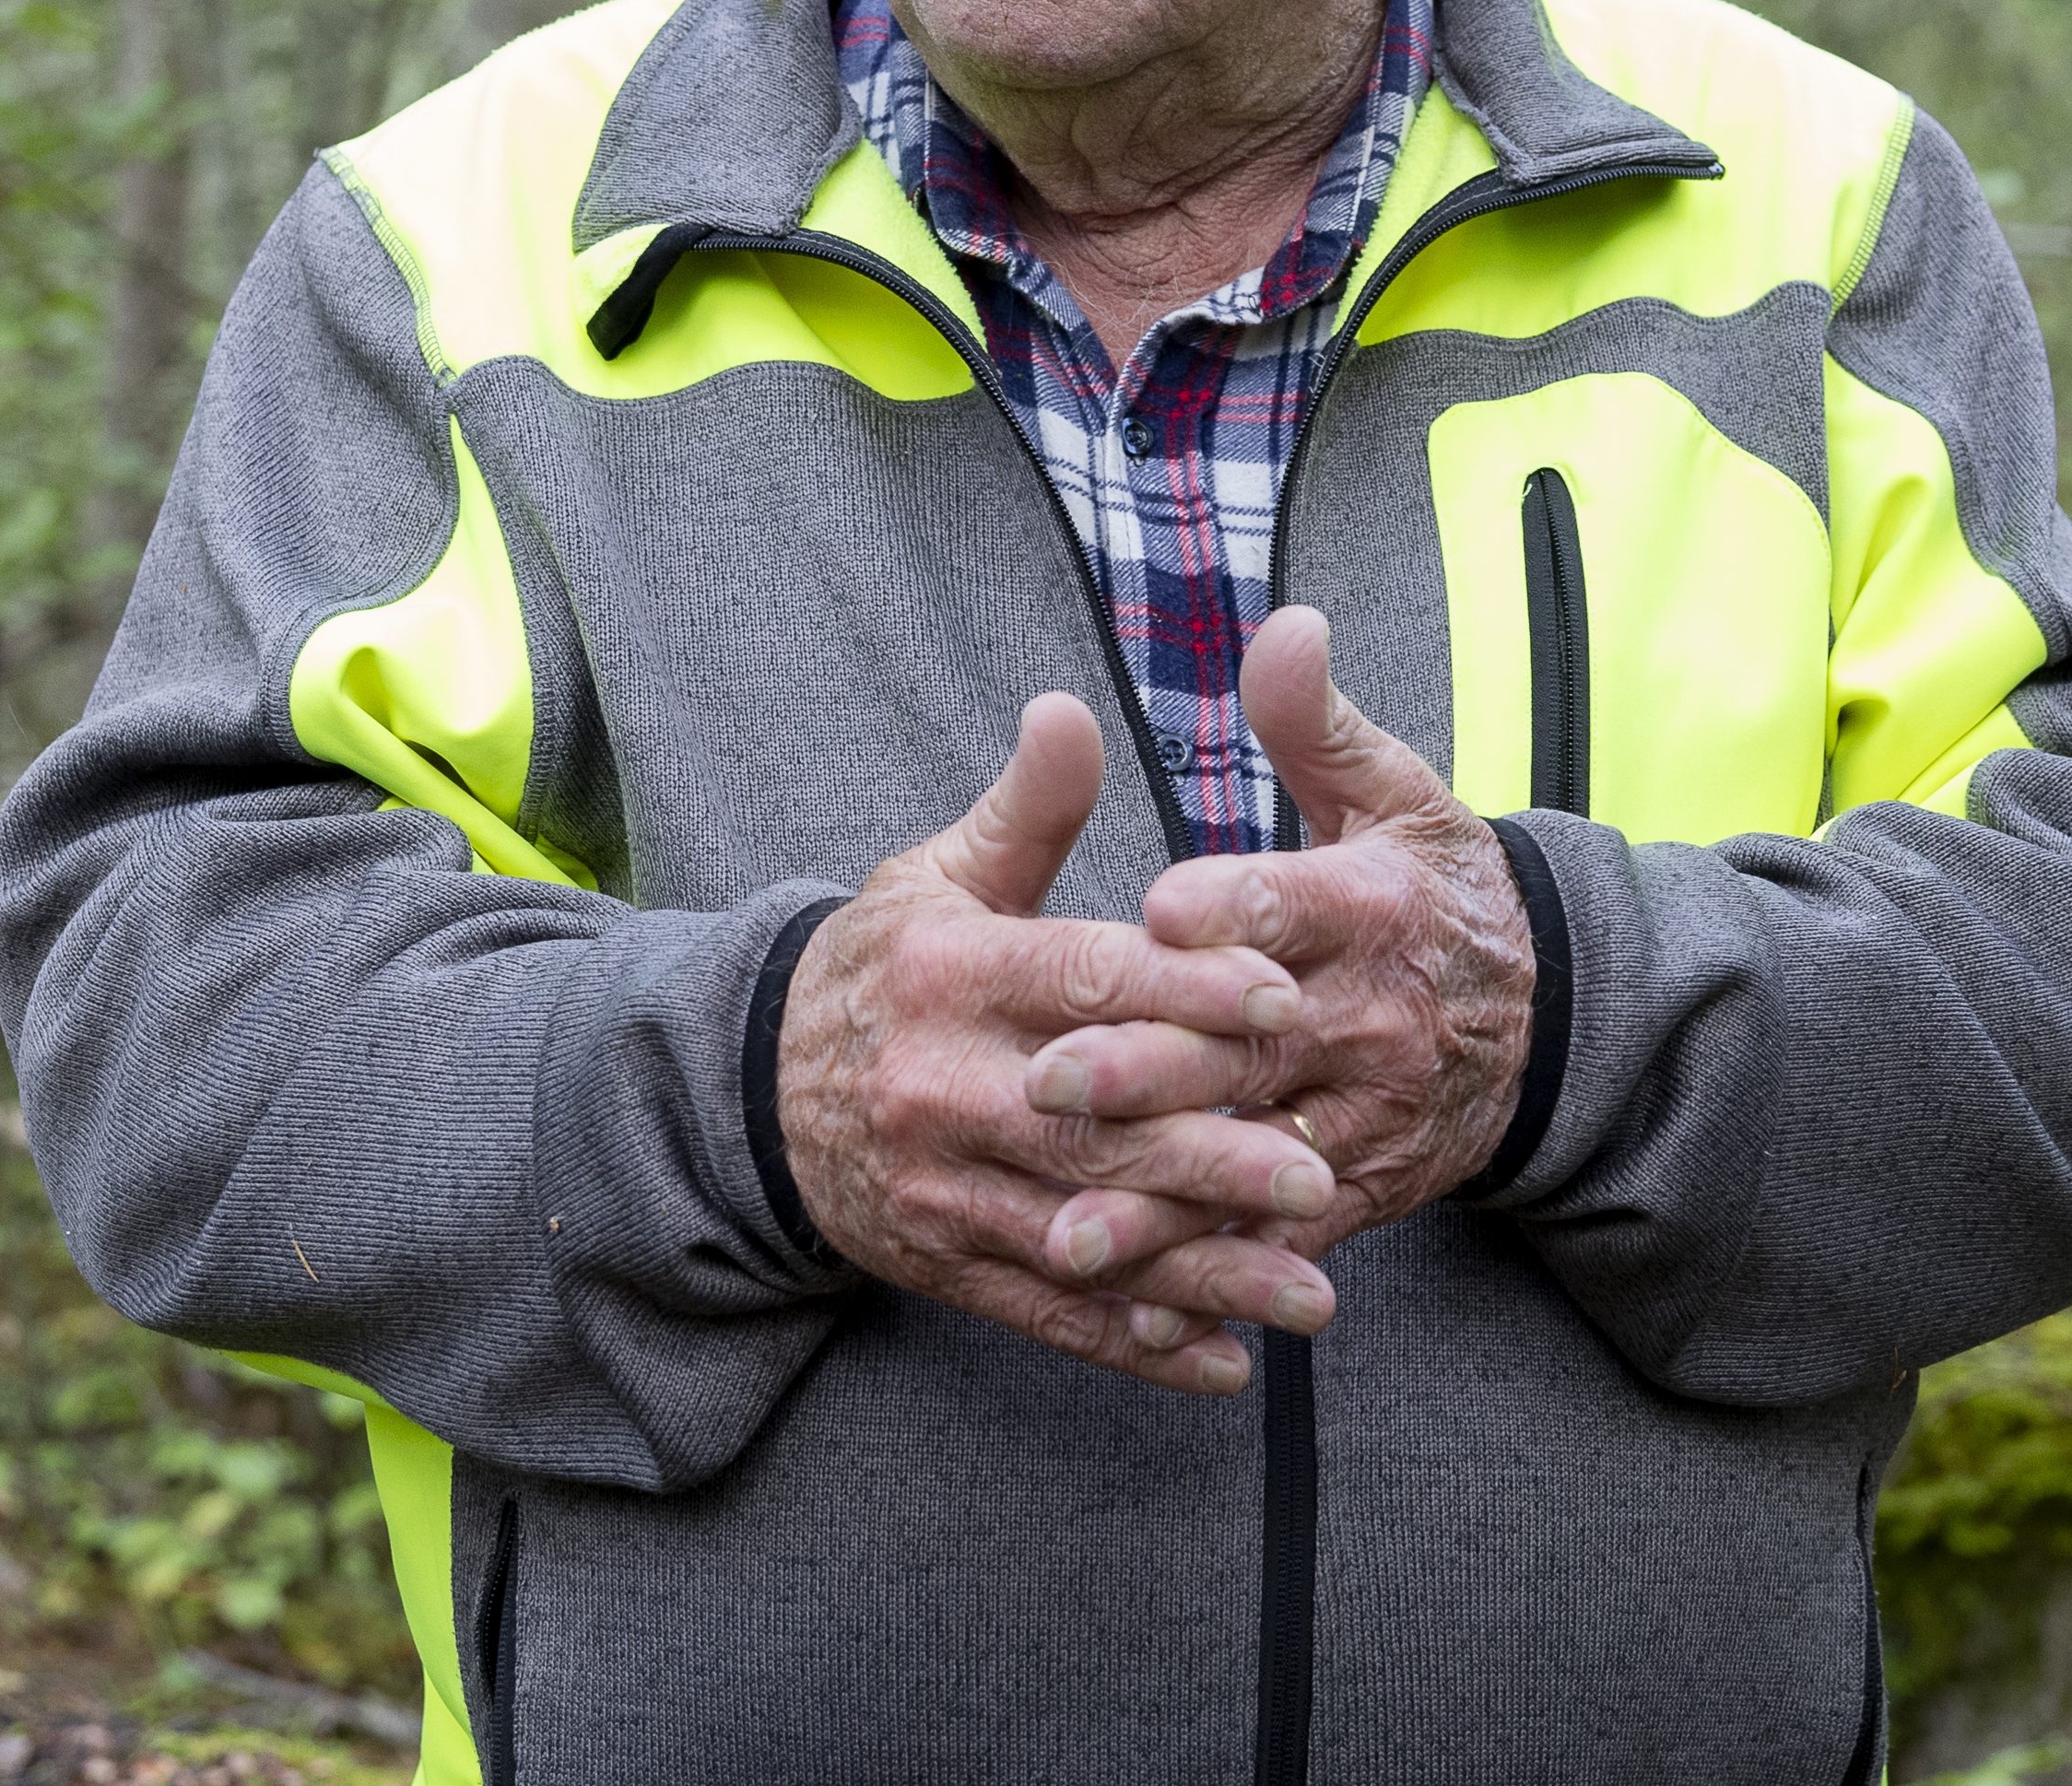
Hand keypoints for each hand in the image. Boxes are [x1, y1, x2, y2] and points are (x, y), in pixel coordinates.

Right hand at [776, 688, 1346, 1393]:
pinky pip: (1042, 1310)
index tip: (1284, 997)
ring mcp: (939, 1183)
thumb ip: (1025, 810)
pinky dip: (1130, 1341)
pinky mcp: (939, 1258)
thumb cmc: (882, 967)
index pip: (1081, 982)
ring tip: (1307, 1294)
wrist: (748, 1091)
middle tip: (1322, 1173)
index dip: (1183, 990)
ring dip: (1197, 1272)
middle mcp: (942, 1083)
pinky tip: (1220, 1362)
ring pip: (1082, 1233)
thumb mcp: (936, 876)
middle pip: (1092, 1123)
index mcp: (953, 972)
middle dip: (1211, 1156)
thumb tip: (1072, 709)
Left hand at [1017, 608, 1536, 1308]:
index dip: (1229, 907)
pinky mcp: (1363, 1184)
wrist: (1550, 1015)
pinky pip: (1284, 1234)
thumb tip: (1280, 624)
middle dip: (1152, 1070)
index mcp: (1372, 906)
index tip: (1151, 911)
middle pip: (1254, 1043)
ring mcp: (1367, 1112)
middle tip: (1047, 1083)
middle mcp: (1370, 1015)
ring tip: (1070, 1234)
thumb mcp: (1394, 792)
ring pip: (1255, 1155)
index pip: (1295, 903)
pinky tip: (1132, 1304)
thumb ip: (1318, 722)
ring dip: (1162, 1200)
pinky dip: (1212, 1271)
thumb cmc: (1434, 886)